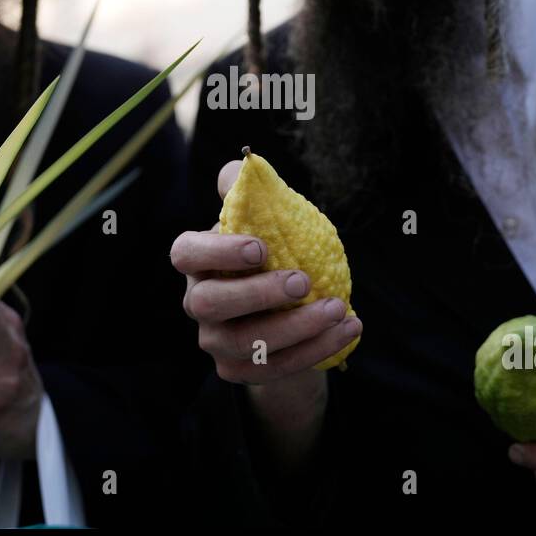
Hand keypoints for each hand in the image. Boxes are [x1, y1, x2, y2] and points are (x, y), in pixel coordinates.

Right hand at [169, 160, 361, 470]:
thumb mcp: (265, 221)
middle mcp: (197, 302)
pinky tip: (349, 327)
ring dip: (296, 327)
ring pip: (245, 342)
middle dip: (258, 294)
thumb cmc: (274, 256)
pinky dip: (314, 350)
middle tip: (304, 281)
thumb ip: (252, 191)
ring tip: (339, 308)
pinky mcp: (238, 371)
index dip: (217, 252)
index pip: (185, 253)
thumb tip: (247, 164)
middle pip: (210, 304)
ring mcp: (215, 342)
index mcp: (198, 262)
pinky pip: (273, 368)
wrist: (288, 315)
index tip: (261, 247)